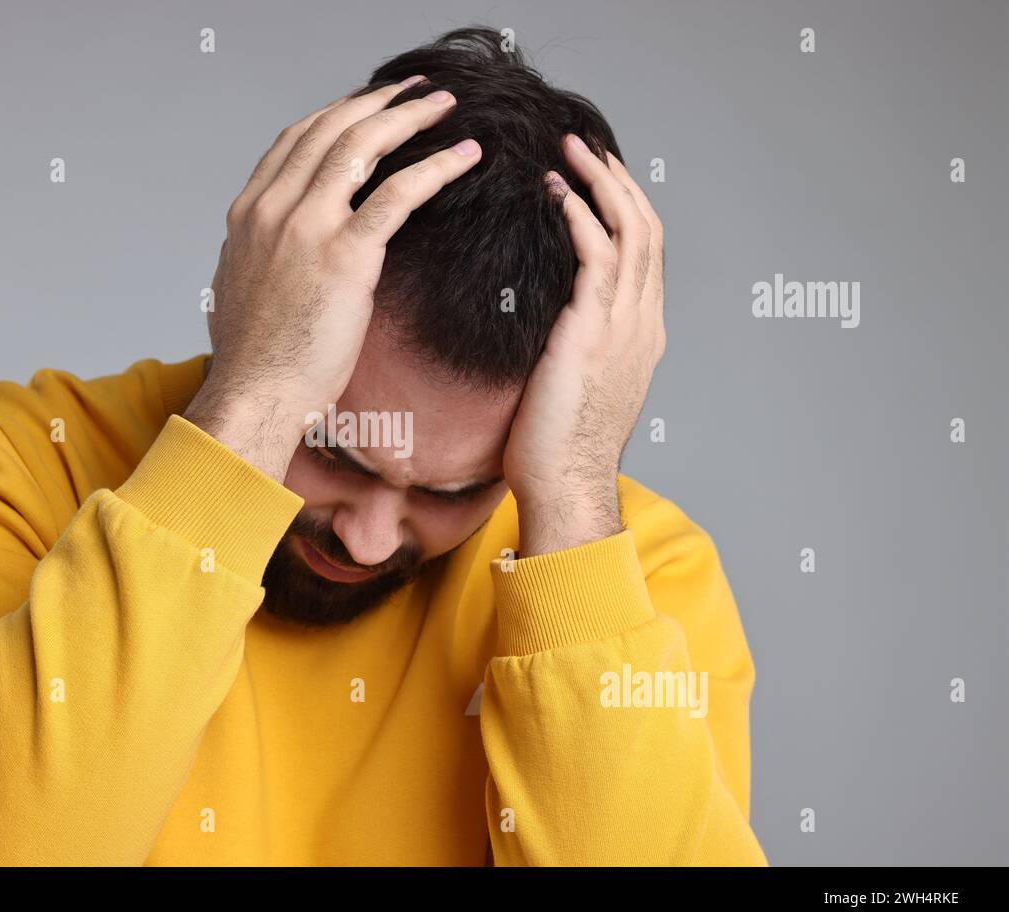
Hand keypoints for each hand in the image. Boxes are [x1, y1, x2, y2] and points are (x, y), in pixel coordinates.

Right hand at [184, 78, 482, 481]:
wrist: (255, 394)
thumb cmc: (255, 358)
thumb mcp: (242, 289)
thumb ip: (262, 255)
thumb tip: (277, 250)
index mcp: (248, 214)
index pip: (295, 140)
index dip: (337, 113)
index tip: (370, 103)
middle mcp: (273, 209)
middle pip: (331, 129)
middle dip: (378, 101)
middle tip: (415, 89)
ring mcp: (306, 227)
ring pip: (363, 147)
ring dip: (410, 117)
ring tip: (445, 106)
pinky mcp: (345, 256)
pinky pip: (400, 194)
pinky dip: (437, 166)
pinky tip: (467, 155)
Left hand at [502, 136, 664, 555]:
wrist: (564, 486)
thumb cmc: (556, 449)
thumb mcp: (573, 386)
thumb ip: (572, 346)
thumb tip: (545, 326)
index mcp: (642, 335)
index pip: (645, 253)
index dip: (624, 207)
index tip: (595, 176)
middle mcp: (643, 323)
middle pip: (646, 228)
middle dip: (618, 180)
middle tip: (585, 145)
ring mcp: (625, 326)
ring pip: (630, 230)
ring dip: (601, 182)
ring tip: (570, 149)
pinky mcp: (593, 331)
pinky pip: (598, 256)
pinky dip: (580, 215)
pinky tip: (557, 191)